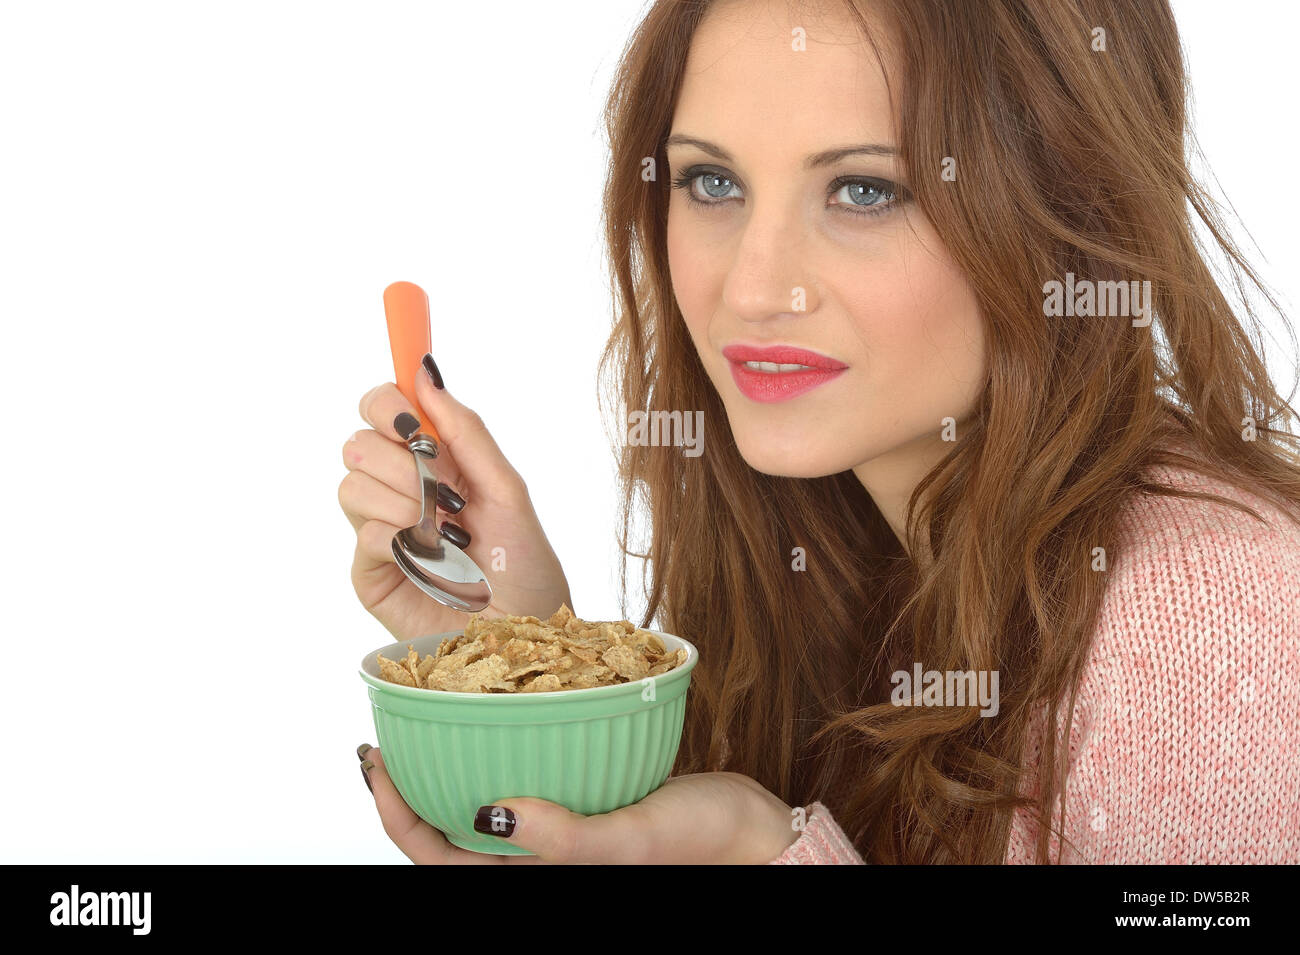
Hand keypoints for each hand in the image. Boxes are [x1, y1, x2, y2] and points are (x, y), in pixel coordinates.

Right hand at [338, 360, 571, 641]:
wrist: (526, 630)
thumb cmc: (524, 563)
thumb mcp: (507, 487)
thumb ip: (466, 430)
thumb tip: (426, 372)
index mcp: (433, 461)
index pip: (383, 409)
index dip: (387, 403)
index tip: (412, 421)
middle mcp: (399, 490)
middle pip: (358, 440)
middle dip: (406, 464)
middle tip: (446, 493)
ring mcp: (381, 529)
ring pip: (352, 485)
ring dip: (408, 506)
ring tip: (447, 536)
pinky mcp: (371, 571)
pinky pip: (366, 534)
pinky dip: (405, 544)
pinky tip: (433, 564)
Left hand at [357, 744, 801, 863]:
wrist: (755, 834)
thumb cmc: (700, 846)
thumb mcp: (629, 840)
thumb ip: (561, 838)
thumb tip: (484, 815)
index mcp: (535, 879)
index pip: (438, 856)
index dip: (395, 813)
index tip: (377, 759)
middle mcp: (536, 859)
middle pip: (449, 827)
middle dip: (412, 781)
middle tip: (391, 730)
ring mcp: (558, 829)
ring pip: (485, 797)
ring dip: (454, 758)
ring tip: (436, 712)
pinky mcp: (583, 801)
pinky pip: (528, 773)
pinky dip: (506, 742)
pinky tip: (509, 707)